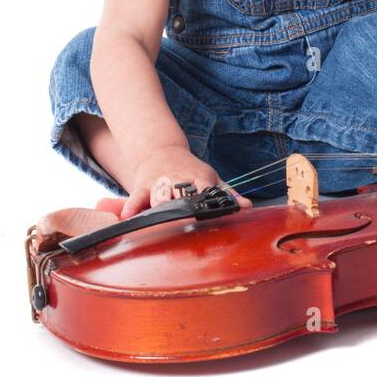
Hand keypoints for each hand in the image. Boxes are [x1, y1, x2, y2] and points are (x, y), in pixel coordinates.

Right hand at [123, 146, 251, 218]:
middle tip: (186, 224)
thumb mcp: (211, 177)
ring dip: (159, 209)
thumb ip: (228, 193)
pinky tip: (128, 217)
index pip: (206, 188)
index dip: (209, 198)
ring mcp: (160, 182)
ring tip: (160, 225)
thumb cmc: (191, 170)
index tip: (212, 211)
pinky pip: (136, 197)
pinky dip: (132, 206)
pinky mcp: (143, 185)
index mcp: (199, 177)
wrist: (162, 150)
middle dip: (183, 207)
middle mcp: (179, 179)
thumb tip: (248, 206)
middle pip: (182, 194)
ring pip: (160, 197)